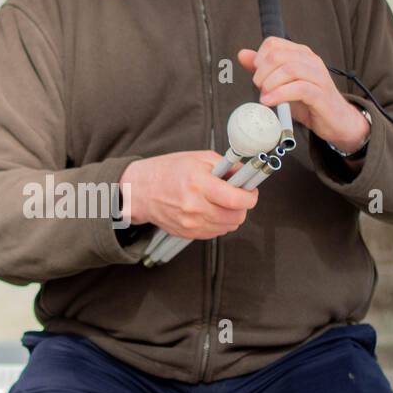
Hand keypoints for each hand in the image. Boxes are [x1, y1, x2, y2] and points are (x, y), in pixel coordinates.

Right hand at [121, 151, 257, 239]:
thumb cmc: (168, 171)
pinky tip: (209, 210)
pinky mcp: (188, 233)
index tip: (251, 191)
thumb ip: (227, 166)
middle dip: (242, 206)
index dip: (250, 197)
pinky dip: (218, 223)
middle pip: (236, 217)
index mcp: (199, 183)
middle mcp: (195, 206)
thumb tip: (246, 176)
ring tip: (220, 202)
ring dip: (231, 215)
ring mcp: (191, 223)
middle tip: (235, 195)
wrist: (141, 190)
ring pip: (228, 227)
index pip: (237, 200)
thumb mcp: (199, 158)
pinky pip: (215, 233)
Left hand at [238, 38, 369, 154]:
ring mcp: (318, 76)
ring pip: (289, 69)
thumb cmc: (308, 102)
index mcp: (300, 54)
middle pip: (277, 56)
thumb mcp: (281, 84)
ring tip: (265, 97)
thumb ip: (263, 69)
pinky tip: (271, 102)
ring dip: (270, 84)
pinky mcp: (321, 94)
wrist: (335, 121)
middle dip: (261, 74)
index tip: (258, 77)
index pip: (272, 44)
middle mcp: (310, 60)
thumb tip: (242, 54)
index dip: (258, 60)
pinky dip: (280, 95)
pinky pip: (299, 88)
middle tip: (260, 89)